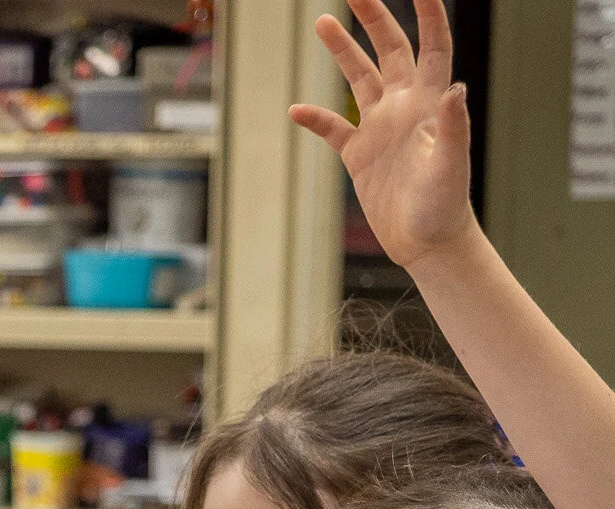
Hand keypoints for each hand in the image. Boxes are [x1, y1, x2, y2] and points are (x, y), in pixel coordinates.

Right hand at [288, 0, 479, 271]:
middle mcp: (403, 107)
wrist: (428, 242)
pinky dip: (314, 119)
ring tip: (322, 22)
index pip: (431, 46)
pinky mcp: (359, 155)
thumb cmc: (446, 207)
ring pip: (358, 78)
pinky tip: (295, 110)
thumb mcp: (451, 166)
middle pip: (389, 49)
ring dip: (343, 50)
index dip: (427, 15)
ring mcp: (380, 129)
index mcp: (427, 103)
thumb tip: (455, 89)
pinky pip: (333, 130)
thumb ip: (454, 126)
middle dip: (374, 18)